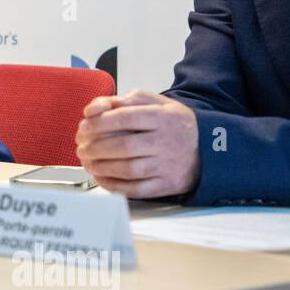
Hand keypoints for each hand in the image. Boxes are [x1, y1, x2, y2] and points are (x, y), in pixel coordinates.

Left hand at [75, 89, 199, 197]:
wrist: (208, 149)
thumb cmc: (173, 125)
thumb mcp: (158, 103)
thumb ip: (127, 100)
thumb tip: (97, 107)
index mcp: (163, 117)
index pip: (126, 117)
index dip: (100, 122)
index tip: (84, 126)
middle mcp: (166, 141)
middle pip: (124, 145)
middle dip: (96, 147)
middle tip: (81, 147)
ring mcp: (167, 165)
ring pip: (129, 169)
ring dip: (102, 167)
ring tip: (88, 162)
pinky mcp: (166, 184)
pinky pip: (137, 189)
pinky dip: (115, 185)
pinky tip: (101, 178)